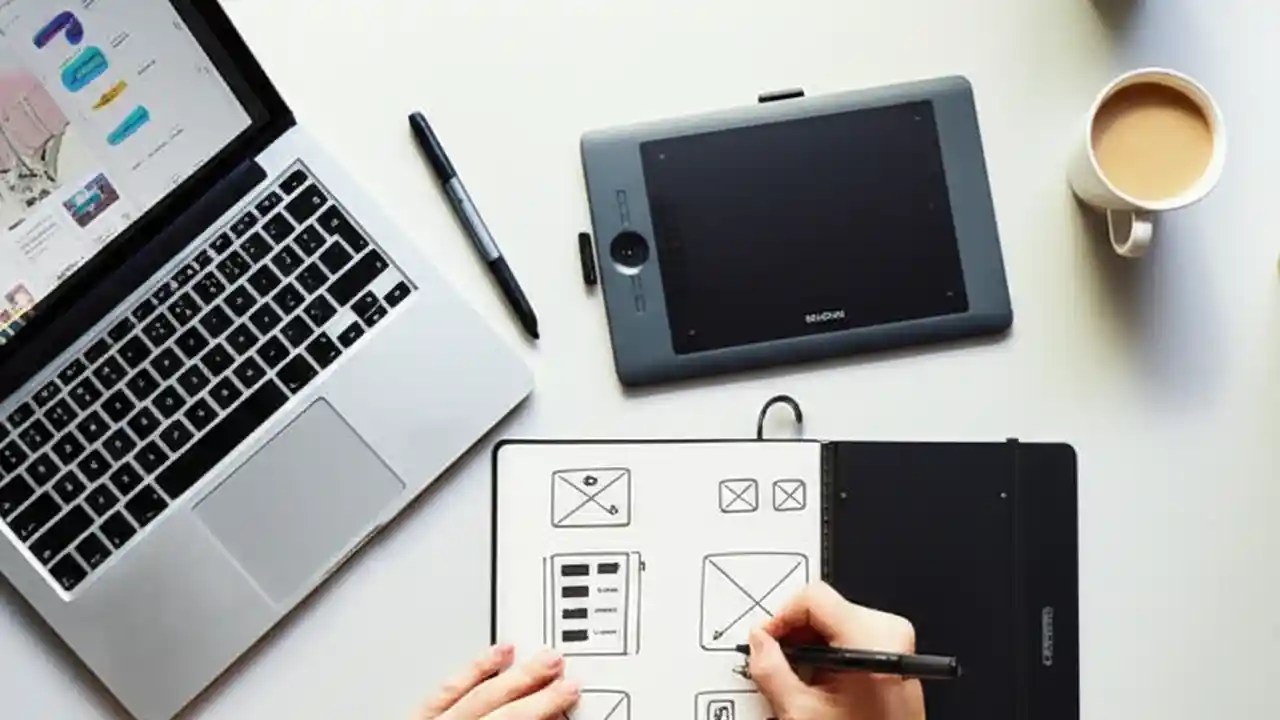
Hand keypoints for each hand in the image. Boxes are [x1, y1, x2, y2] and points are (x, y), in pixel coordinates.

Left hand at [416, 645, 579, 719]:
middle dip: (534, 683)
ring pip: (478, 691)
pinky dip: (473, 669)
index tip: (572, 689)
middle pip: (500, 703)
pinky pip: (446, 691)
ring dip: (512, 672)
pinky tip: (495, 651)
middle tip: (560, 665)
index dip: (548, 704)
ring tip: (541, 654)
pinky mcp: (418, 718)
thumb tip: (553, 717)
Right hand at [748, 582, 925, 719]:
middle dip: (792, 633)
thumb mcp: (803, 714)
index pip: (814, 598)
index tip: (764, 639)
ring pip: (832, 618)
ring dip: (806, 643)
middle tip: (774, 661)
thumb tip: (759, 642)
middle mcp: (890, 632)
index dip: (780, 616)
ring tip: (795, 677)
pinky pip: (848, 632)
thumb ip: (772, 672)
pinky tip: (816, 677)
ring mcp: (895, 639)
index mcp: (873, 640)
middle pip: (823, 607)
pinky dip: (824, 649)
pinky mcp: (893, 650)